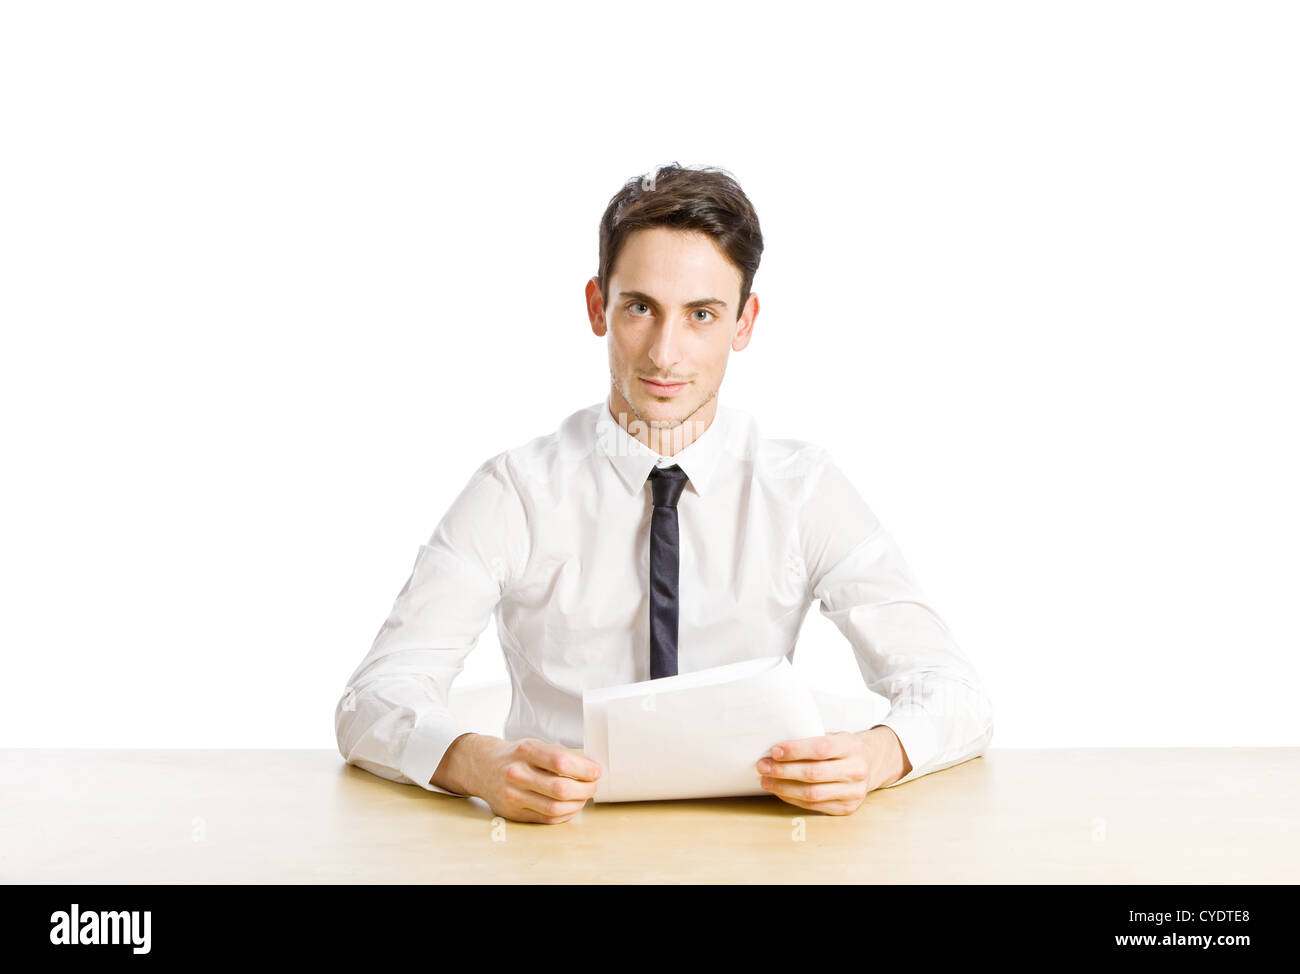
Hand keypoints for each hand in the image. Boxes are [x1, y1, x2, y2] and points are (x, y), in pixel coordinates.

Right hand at [441, 734, 602, 824]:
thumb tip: (589, 770)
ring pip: (555, 808)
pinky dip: (564, 815)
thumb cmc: (514, 755)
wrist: (482, 767)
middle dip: (585, 789)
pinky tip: (569, 807)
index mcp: (525, 751)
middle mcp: (517, 774)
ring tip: (583, 797)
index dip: (584, 769)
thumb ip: (557, 756)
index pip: (561, 762)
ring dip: (577, 805)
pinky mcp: (513, 813)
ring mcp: (513, 796)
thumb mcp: (534, 745)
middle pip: (560, 789)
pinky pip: (546, 819)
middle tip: (593, 786)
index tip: (596, 771)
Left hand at [755, 727, 906, 814]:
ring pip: (813, 793)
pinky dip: (793, 798)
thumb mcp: (834, 736)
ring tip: (766, 780)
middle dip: (784, 770)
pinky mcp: (847, 808)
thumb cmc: (843, 747)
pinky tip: (780, 790)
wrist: (871, 764)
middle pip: (814, 773)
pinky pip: (814, 806)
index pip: (821, 748)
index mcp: (852, 746)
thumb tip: (775, 747)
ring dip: (784, 787)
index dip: (796, 750)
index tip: (774, 751)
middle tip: (763, 766)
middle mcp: (857, 770)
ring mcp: (854, 792)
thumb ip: (811, 740)